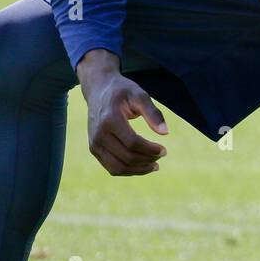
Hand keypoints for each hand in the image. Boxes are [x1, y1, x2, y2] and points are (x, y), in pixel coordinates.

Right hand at [76, 49, 168, 175]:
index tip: (164, 150)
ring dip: (138, 170)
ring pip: (117, 168)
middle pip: (126, 157)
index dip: (150, 150)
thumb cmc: (122, 92)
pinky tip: (141, 166)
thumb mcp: (140, 95)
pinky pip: (111, 167)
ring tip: (154, 166)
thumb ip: (153, 113)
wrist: (98, 90)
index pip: (132, 143)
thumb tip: (165, 132)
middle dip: (147, 160)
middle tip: (162, 155)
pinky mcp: (94, 149)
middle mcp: (99, 134)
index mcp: (110, 119)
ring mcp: (94, 143)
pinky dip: (128, 171)